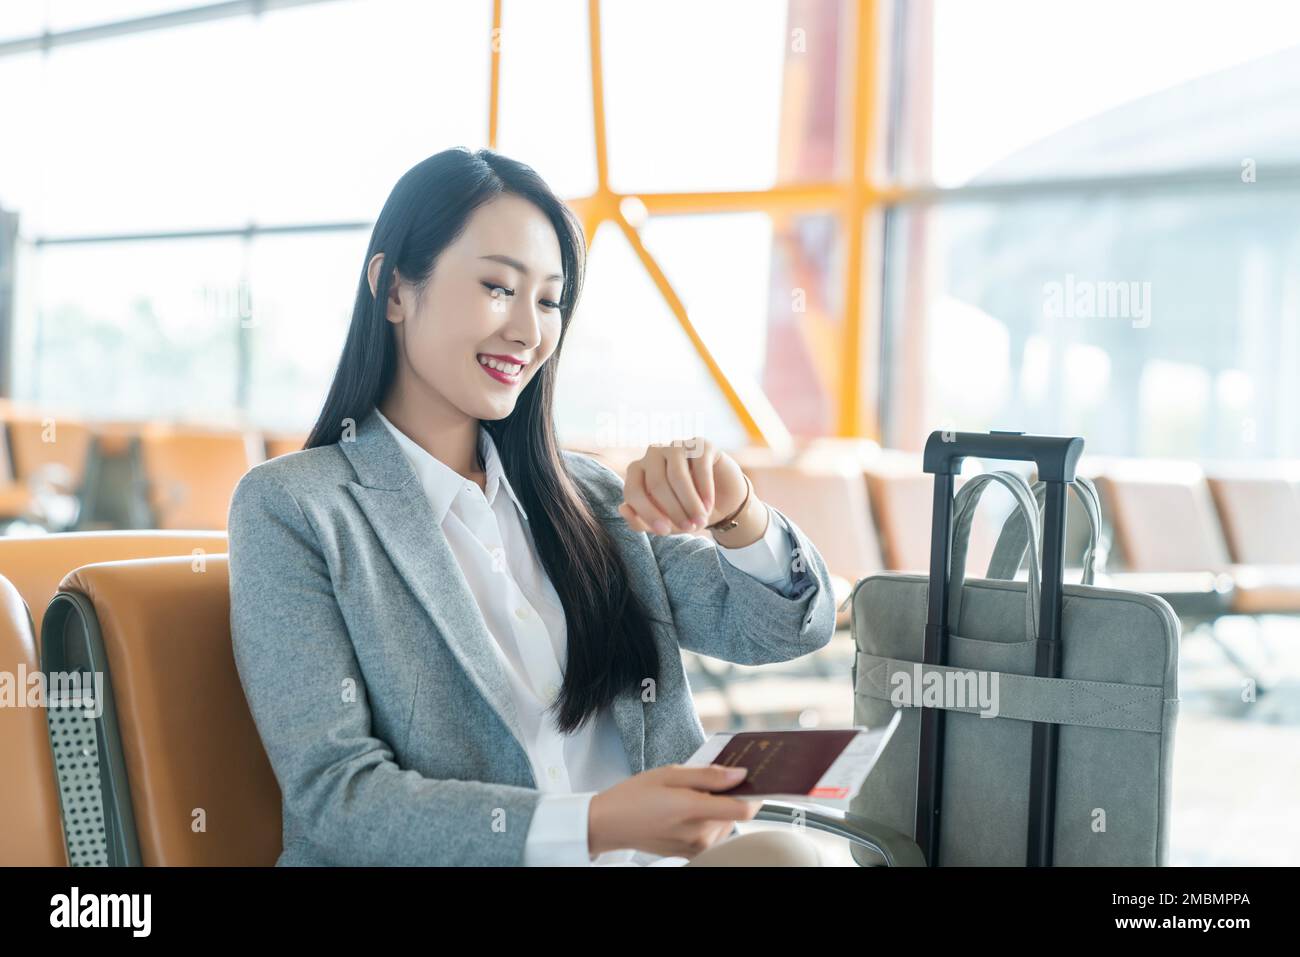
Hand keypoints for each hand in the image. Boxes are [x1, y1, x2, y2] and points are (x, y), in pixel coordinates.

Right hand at [587, 764, 763, 859]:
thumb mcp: (670, 773)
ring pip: (727, 822)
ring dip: (720, 807)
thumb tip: (740, 775)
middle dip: (732, 793)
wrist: (610, 824)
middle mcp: (699, 834)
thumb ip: (708, 775)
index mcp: (693, 810)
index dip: (757, 792)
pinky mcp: (692, 853)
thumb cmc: (635, 796)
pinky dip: (710, 818)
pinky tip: (689, 808)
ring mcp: (697, 846)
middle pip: (736, 812)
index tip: (759, 778)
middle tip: (711, 778)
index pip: (744, 809)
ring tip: (691, 795)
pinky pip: (714, 833)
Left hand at [617, 438, 747, 534]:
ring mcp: (677, 445)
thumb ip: (640, 521)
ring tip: (700, 521)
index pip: (633, 491)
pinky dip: (704, 490)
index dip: (647, 513)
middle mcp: (653, 453)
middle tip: (690, 528)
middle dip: (674, 511)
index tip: (664, 531)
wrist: (720, 500)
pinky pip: (700, 467)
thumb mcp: (663, 522)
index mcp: (638, 470)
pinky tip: (708, 505)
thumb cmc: (685, 510)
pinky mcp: (701, 444)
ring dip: (690, 503)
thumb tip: (623, 509)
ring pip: (677, 476)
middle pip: (656, 484)